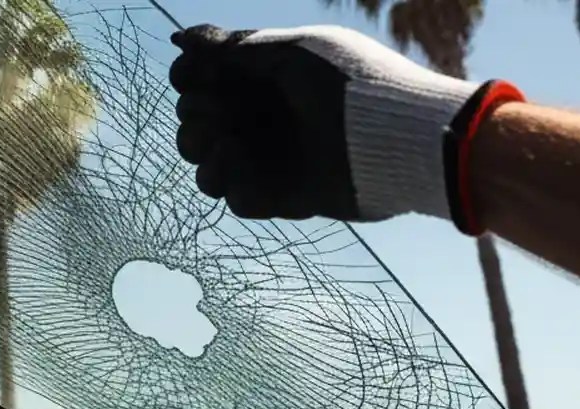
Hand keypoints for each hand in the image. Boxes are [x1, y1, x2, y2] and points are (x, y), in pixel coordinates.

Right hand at [169, 24, 510, 229]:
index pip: (200, 80)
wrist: (398, 140)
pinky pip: (237, 199)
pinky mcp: (280, 197)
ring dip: (207, 154)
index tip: (193, 77)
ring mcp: (269, 159)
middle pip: (193, 122)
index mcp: (262, 79)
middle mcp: (261, 118)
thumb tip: (181, 38)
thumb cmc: (350, 85)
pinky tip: (250, 175)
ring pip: (207, 166)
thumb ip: (236, 47)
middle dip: (195, 117)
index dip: (188, 78)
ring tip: (231, 147)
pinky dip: (236, 185)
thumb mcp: (292, 54)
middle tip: (218, 115)